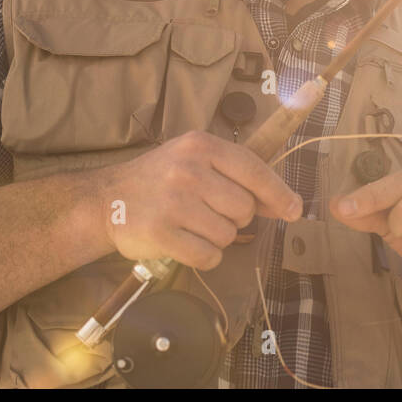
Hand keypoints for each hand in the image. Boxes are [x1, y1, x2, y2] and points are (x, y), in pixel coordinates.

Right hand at [95, 130, 300, 269]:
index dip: (279, 194)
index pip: (255, 171)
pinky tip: (185, 242)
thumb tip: (285, 204)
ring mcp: (173, 201)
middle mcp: (188, 170)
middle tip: (207, 211)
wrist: (107, 199)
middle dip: (235, 218)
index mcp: (202, 145)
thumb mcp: (197, 161)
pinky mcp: (161, 233)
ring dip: (217, 238)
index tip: (294, 210)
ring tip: (191, 224)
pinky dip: (204, 256)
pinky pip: (208, 256)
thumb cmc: (161, 179)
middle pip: (245, 208)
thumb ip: (239, 177)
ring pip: (228, 235)